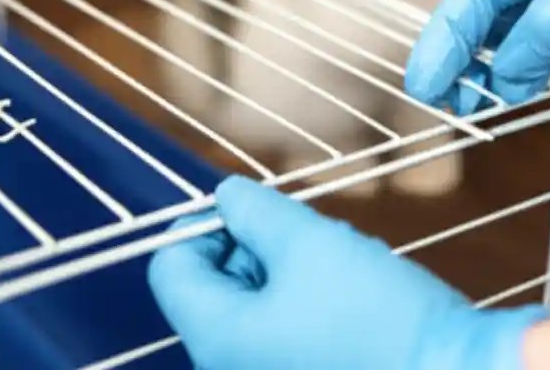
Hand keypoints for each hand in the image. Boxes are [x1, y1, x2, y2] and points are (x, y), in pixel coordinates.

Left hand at [147, 176, 547, 369]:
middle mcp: (230, 368)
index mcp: (217, 338)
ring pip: (252, 308)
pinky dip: (305, 303)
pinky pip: (283, 333)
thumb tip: (224, 196)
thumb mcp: (310, 242)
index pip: (169, 268)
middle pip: (211, 288)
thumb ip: (254, 211)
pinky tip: (351, 296)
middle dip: (251, 248)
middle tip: (305, 234)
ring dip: (284, 272)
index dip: (202, 224)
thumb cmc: (380, 316)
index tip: (247, 207)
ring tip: (337, 265)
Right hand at [406, 0, 549, 108]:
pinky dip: (524, 83)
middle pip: (490, 16)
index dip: (448, 29)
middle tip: (430, 100)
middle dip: (455, 54)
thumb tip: (507, 71)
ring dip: (485, 74)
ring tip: (462, 110)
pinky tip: (510, 101)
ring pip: (515, 45)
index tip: (427, 74)